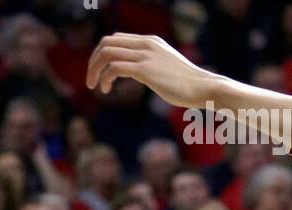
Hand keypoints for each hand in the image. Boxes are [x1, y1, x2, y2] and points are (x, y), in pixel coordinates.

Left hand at [87, 33, 216, 106]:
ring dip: (94, 69)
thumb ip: (151, 64)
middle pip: (107, 42)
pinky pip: (115, 68)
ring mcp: (145, 55)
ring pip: (107, 53)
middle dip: (93, 61)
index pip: (116, 38)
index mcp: (150, 41)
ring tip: (94, 86)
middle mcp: (146, 44)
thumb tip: (142, 73)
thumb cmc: (185, 83)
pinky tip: (106, 90)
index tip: (99, 72)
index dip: (101, 54)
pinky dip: (105, 78)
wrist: (201, 87)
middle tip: (91, 80)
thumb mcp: (166, 67)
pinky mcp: (145, 70)